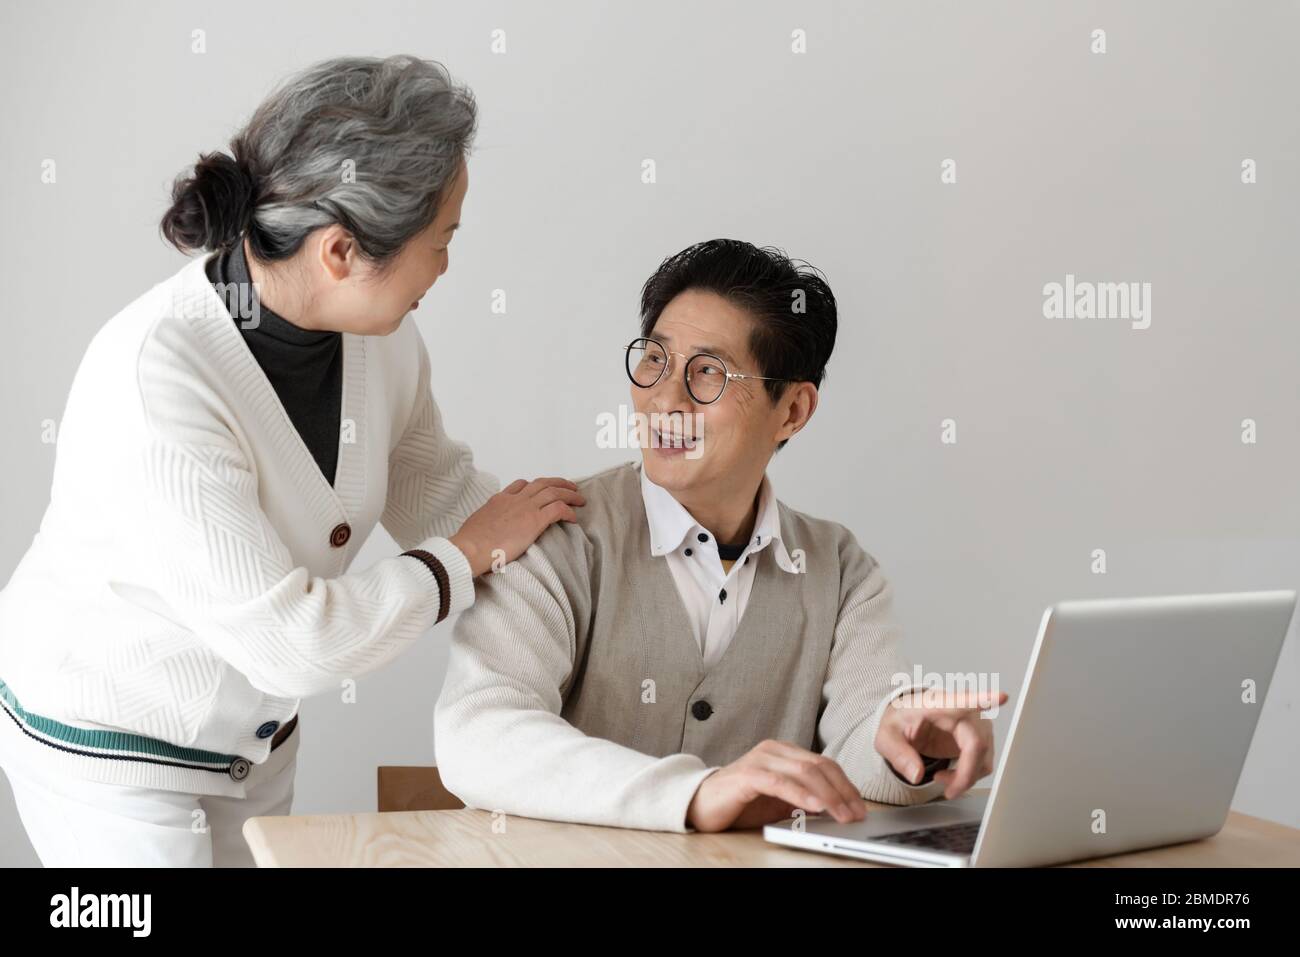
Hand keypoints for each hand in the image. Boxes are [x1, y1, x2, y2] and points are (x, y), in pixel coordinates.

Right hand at [450, 477, 584, 576]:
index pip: (520, 485)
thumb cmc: (468, 544)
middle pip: (541, 484)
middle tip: (569, 487)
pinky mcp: (534, 521)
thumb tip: (485, 533)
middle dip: (558, 483)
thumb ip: (486, 524)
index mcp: (498, 500)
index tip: (542, 489)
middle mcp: (514, 499)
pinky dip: (568, 511)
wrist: (469, 548)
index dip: (534, 485)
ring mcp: (525, 508)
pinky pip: (558, 509)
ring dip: (569, 494)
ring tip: (579, 498)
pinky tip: (574, 517)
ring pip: (553, 492)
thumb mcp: (476, 526)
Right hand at [685, 739, 866, 831]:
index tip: (860, 807)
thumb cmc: (740, 803)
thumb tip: (837, 808)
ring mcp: (760, 759)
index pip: (824, 764)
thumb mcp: (779, 800)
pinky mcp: (747, 774)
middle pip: (819, 766)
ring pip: (804, 772)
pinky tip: (815, 806)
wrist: (700, 804)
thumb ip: (804, 797)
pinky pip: (779, 782)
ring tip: (842, 814)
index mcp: (784, 752)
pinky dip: (800, 794)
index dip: (846, 785)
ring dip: (828, 795)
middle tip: (857, 814)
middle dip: (843, 792)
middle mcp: (774, 750)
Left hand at [875, 689, 1008, 799]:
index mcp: (937, 703)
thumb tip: (916, 774)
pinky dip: (969, 775)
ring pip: (983, 757)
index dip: (984, 699)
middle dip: (965, 774)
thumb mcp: (886, 736)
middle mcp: (961, 711)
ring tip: (941, 779)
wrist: (906, 720)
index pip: (962, 701)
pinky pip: (983, 762)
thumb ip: (898, 753)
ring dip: (965, 776)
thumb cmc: (899, 721)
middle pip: (977, 744)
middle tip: (948, 791)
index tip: (1002, 697)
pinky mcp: (979, 737)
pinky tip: (951, 775)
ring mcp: (974, 724)